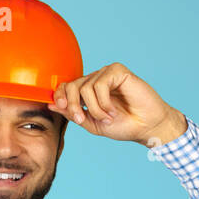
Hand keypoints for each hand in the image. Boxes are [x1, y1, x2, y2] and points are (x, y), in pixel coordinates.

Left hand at [52, 63, 186, 146]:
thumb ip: (73, 114)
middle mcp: (97, 79)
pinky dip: (103, 102)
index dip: (60, 95)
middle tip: (82, 118)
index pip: (67, 86)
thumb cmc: (124, 126)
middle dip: (72, 104)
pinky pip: (100, 84)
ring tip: (108, 118)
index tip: (60, 107)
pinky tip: (113, 110)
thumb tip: (51, 105)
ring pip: (86, 87)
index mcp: (89, 91)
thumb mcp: (93, 124)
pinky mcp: (118, 71)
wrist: (147, 127)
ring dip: (94, 108)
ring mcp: (107, 74)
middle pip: (72, 85)